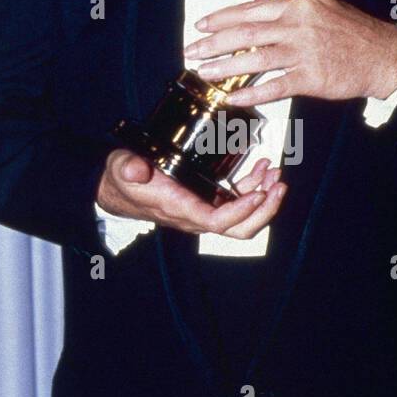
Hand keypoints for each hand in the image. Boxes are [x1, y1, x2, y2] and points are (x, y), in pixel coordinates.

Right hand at [97, 149, 286, 238]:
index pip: (217, 221)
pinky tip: (263, 167)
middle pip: (239, 229)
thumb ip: (128, 167)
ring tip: (276, 173)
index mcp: (179, 208)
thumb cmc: (122, 180)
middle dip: (264, 211)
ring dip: (264, 197)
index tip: (258, 193)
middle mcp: (196, 215)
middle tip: (278, 186)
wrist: (119, 188)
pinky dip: (254, 185)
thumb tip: (137, 170)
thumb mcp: (120, 168)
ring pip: (243, 218)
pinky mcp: (208, 200)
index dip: (241, 211)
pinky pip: (237, 201)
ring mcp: (204, 209)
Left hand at [184, 0, 396, 108]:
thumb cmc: (352, 31)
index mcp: (297, 6)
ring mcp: (304, 53)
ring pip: (255, 60)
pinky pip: (274, 87)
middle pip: (246, 34)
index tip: (201, 25)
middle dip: (214, 44)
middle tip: (191, 51)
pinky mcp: (311, 78)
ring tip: (203, 73)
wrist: (384, 55)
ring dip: (225, 68)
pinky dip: (252, 93)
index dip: (222, 18)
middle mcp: (297, 27)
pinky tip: (232, 98)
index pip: (250, 10)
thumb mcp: (317, 5)